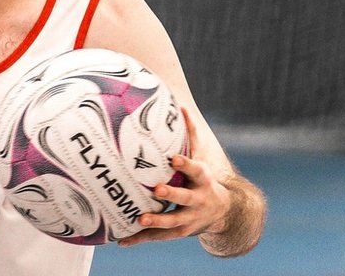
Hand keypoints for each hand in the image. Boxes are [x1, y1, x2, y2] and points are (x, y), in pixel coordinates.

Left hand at [118, 108, 230, 245]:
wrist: (223, 212)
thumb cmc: (203, 178)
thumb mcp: (201, 157)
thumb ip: (190, 134)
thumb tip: (180, 105)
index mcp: (202, 179)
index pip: (195, 169)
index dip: (185, 164)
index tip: (173, 158)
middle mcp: (198, 199)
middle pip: (185, 197)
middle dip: (172, 194)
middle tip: (158, 189)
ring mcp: (190, 218)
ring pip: (173, 221)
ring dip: (157, 220)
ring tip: (140, 218)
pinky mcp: (179, 232)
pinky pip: (159, 237)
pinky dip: (141, 238)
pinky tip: (121, 240)